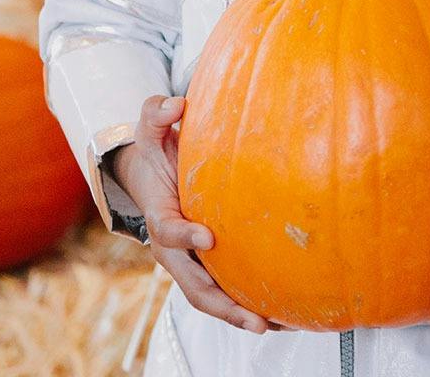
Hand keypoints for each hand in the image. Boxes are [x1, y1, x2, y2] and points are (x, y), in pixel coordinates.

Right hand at [110, 94, 289, 334]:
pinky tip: (281, 313)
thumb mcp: (151, 128)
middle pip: (193, 285)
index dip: (185, 236)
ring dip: (238, 315)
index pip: (168, 232)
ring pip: (209, 297)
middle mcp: (171, 249)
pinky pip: (223, 290)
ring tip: (275, 325)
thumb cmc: (156, 150)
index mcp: (158, 215)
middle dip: (223, 304)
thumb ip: (157, 113)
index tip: (209, 238)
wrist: (148, 175)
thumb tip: (176, 104)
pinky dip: (246, 305)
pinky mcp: (204, 265)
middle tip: (255, 317)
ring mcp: (187, 261)